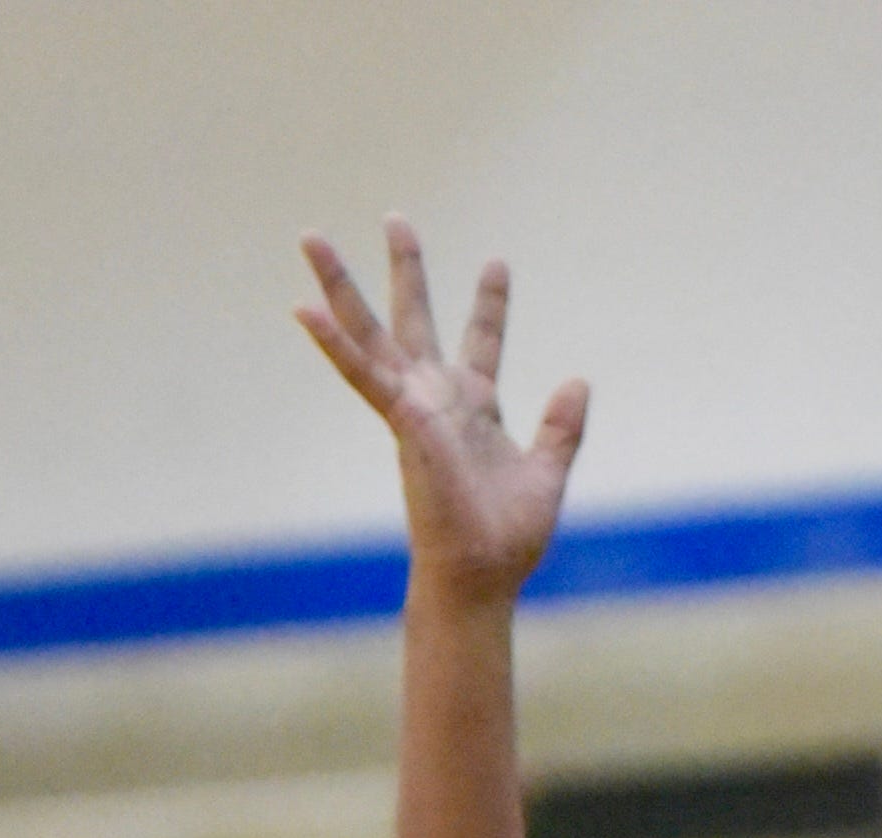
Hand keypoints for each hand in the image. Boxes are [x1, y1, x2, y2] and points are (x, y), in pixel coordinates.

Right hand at [297, 222, 586, 602]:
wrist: (482, 576)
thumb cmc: (506, 538)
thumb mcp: (548, 473)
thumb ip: (562, 427)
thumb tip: (578, 381)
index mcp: (475, 408)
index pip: (483, 341)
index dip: (490, 304)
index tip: (496, 262)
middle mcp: (438, 399)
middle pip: (416, 318)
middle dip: (407, 270)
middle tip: (397, 217)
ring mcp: (414, 406)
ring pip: (370, 334)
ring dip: (339, 287)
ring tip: (311, 238)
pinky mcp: (401, 421)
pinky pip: (362, 374)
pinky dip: (333, 343)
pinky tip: (302, 309)